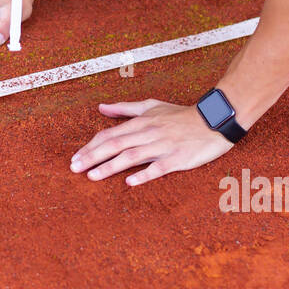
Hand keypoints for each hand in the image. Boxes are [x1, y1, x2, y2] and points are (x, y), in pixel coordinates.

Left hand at [70, 98, 235, 186]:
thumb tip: (101, 108)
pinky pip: (158, 167)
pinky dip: (144, 174)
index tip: (75, 158)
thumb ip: (125, 108)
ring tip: (93, 176)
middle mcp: (148, 133)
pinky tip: (130, 182)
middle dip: (92, 156)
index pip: (109, 134)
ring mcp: (162, 146)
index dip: (91, 146)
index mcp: (141, 122)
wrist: (213, 120)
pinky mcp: (177, 158)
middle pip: (115, 145)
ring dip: (110, 166)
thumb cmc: (180, 115)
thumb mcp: (151, 106)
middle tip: (75, 168)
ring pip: (132, 156)